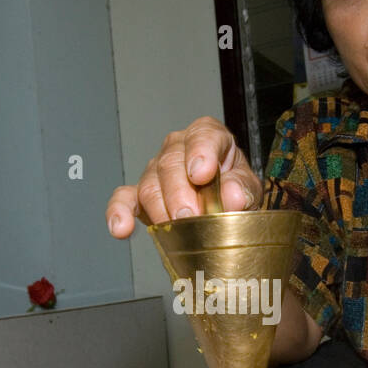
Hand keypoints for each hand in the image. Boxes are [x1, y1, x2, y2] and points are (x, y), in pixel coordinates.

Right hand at [105, 117, 261, 237]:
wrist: (223, 207)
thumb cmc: (233, 190)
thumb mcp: (248, 188)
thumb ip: (242, 189)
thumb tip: (232, 196)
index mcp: (208, 136)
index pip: (203, 136)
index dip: (201, 153)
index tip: (201, 174)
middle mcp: (178, 148)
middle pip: (170, 164)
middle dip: (179, 194)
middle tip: (190, 218)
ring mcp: (155, 170)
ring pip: (149, 185)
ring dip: (160, 210)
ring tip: (174, 231)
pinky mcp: (139, 194)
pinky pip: (124, 199)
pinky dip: (119, 213)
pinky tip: (121, 228)